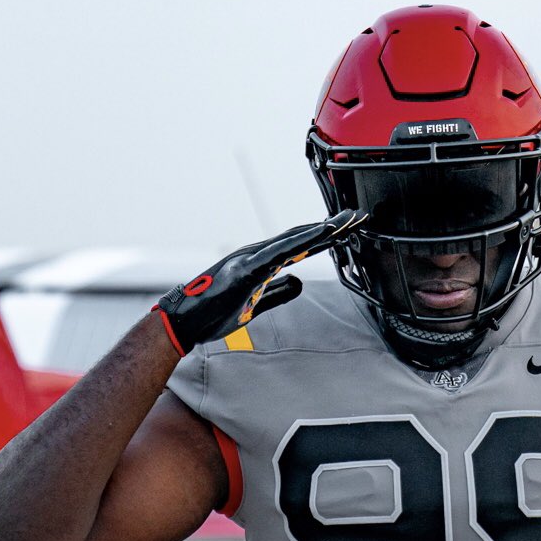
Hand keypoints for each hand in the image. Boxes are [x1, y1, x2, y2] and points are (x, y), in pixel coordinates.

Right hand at [154, 210, 368, 355]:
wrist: (183, 323)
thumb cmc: (211, 314)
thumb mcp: (254, 306)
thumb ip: (277, 293)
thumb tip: (299, 283)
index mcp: (260, 263)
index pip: (300, 246)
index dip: (325, 237)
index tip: (348, 230)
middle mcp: (256, 254)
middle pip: (301, 237)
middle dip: (331, 227)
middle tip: (357, 217)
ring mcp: (250, 259)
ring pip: (293, 240)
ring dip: (321, 230)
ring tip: (346, 222)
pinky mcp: (245, 270)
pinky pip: (278, 253)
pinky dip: (299, 243)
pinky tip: (318, 235)